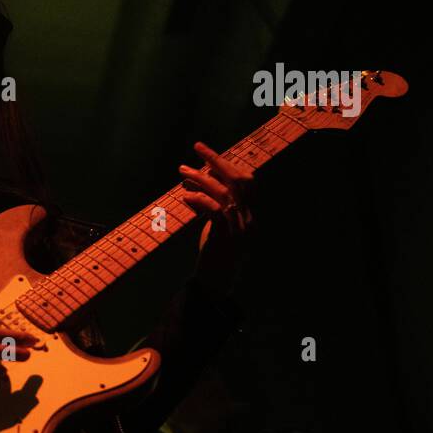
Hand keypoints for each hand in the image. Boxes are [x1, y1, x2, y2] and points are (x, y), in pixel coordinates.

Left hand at [178, 141, 254, 292]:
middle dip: (217, 160)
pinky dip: (200, 200)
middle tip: (197, 147)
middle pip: (239, 181)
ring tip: (182, 171)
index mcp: (251, 215)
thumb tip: (194, 184)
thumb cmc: (214, 256)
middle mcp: (250, 219)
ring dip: (202, 179)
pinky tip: (185, 196)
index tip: (205, 152)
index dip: (226, 164)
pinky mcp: (227, 238)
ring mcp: (241, 229)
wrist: (215, 285)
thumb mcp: (215, 228)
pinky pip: (216, 212)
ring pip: (225, 194)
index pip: (246, 180)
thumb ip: (211, 206)